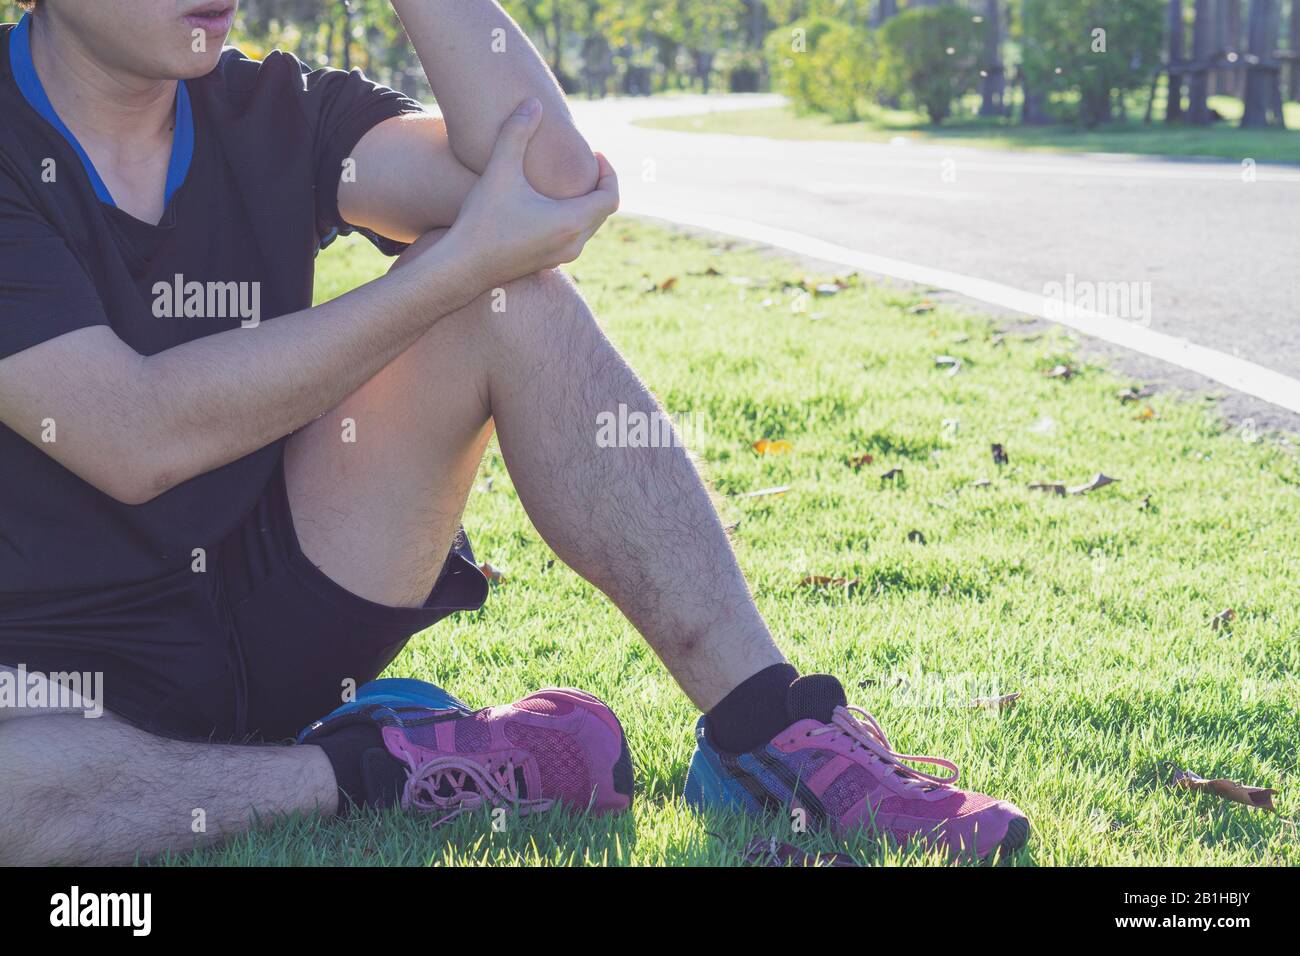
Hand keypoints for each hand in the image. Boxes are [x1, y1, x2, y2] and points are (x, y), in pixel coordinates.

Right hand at [441, 98, 618, 288]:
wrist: (461, 267)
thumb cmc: (481, 221)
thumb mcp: (499, 172)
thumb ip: (516, 133)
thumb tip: (533, 103)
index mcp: (571, 222)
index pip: (611, 196)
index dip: (609, 172)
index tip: (593, 155)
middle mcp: (573, 243)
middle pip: (603, 211)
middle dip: (598, 184)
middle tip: (585, 163)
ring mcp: (562, 257)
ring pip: (589, 226)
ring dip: (585, 202)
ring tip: (567, 181)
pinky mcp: (549, 263)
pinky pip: (574, 237)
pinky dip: (572, 217)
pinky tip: (548, 202)